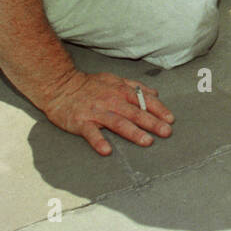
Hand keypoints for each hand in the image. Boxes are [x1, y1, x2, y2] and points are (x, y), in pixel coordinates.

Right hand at [39, 70, 174, 155]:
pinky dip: (98, 141)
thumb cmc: (89, 85)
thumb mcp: (114, 80)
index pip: (144, 100)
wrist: (60, 85)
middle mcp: (111, 100)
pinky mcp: (81, 122)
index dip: (158, 109)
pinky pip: (90, 133)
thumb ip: (135, 87)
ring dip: (133, 132)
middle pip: (135, 112)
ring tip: (146, 141)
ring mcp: (96, 111)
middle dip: (152, 122)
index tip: (170, 119)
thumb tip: (155, 94)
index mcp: (121, 91)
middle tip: (166, 132)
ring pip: (117, 122)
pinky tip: (106, 150)